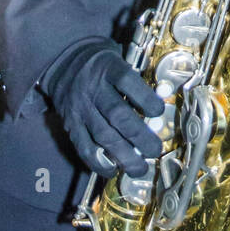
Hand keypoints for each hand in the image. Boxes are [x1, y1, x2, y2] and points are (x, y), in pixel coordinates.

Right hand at [42, 38, 163, 177]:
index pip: (127, 82)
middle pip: (117, 114)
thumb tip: (164, 97)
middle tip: (155, 150)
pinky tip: (114, 171)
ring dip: (123, 155)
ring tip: (140, 168)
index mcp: (109, 68)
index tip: (159, 112)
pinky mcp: (70, 125)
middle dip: (139, 135)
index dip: (145, 98)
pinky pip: (83, 147)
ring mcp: (80, 108)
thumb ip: (137, 79)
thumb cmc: (102, 64)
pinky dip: (99, 163)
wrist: (65, 63)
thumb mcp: (119, 59)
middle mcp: (93, 88)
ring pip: (102, 135)